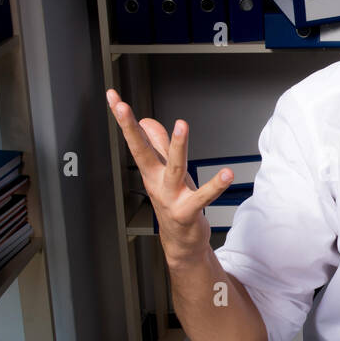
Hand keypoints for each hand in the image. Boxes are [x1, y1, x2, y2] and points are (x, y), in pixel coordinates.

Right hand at [106, 89, 234, 267]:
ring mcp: (171, 196)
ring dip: (177, 146)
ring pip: (174, 167)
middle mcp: (157, 181)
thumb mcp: (164, 171)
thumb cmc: (173, 203)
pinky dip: (215, 185)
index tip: (113, 97)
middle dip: (130, 128)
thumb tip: (149, 122)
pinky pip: (202, 197)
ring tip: (181, 125)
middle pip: (141, 151)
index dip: (123, 119)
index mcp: (151, 170)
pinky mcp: (188, 211)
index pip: (135, 139)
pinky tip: (226, 174)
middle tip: (122, 107)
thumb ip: (158, 145)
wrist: (180, 243)